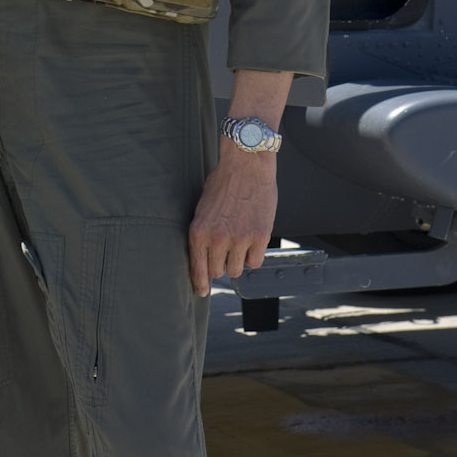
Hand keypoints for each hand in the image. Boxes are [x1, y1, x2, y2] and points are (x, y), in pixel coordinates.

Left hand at [187, 143, 277, 294]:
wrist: (246, 164)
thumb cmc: (223, 182)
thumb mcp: (202, 208)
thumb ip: (204, 233)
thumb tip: (205, 256)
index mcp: (199, 231)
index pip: (197, 268)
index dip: (200, 283)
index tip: (202, 292)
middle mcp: (217, 239)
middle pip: (217, 271)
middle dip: (221, 264)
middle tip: (226, 250)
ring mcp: (239, 239)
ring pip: (236, 270)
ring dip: (237, 261)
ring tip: (239, 243)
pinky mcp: (259, 237)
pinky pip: (255, 262)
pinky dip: (253, 255)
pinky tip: (252, 240)